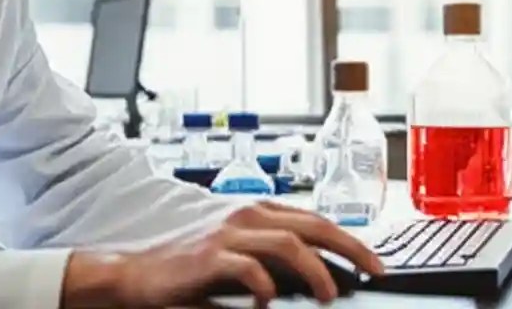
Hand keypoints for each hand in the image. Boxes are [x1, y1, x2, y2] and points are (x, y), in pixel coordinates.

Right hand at [62, 201, 383, 306]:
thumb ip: (272, 254)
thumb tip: (318, 274)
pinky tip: (270, 304)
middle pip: (312, 224)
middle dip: (350, 247)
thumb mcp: (236, 252)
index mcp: (256, 211)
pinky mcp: (209, 256)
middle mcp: (246, 215)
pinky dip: (267, 288)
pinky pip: (251, 269)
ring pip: (290, 243)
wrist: (138, 273)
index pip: (315, 218)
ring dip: (317, 271)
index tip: (373, 261)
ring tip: (330, 295)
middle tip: (373, 270)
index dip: (350, 238)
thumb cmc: (188, 265)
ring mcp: (228, 233)